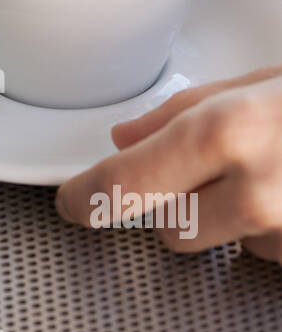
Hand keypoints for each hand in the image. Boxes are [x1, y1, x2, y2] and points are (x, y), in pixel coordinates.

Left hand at [55, 68, 281, 262]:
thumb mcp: (263, 82)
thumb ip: (185, 110)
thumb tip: (128, 139)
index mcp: (227, 133)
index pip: (122, 185)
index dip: (86, 197)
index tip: (71, 201)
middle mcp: (253, 193)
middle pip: (168, 227)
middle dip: (180, 200)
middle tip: (221, 164)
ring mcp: (281, 234)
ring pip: (218, 242)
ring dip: (231, 215)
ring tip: (276, 170)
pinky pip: (261, 249)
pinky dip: (270, 226)